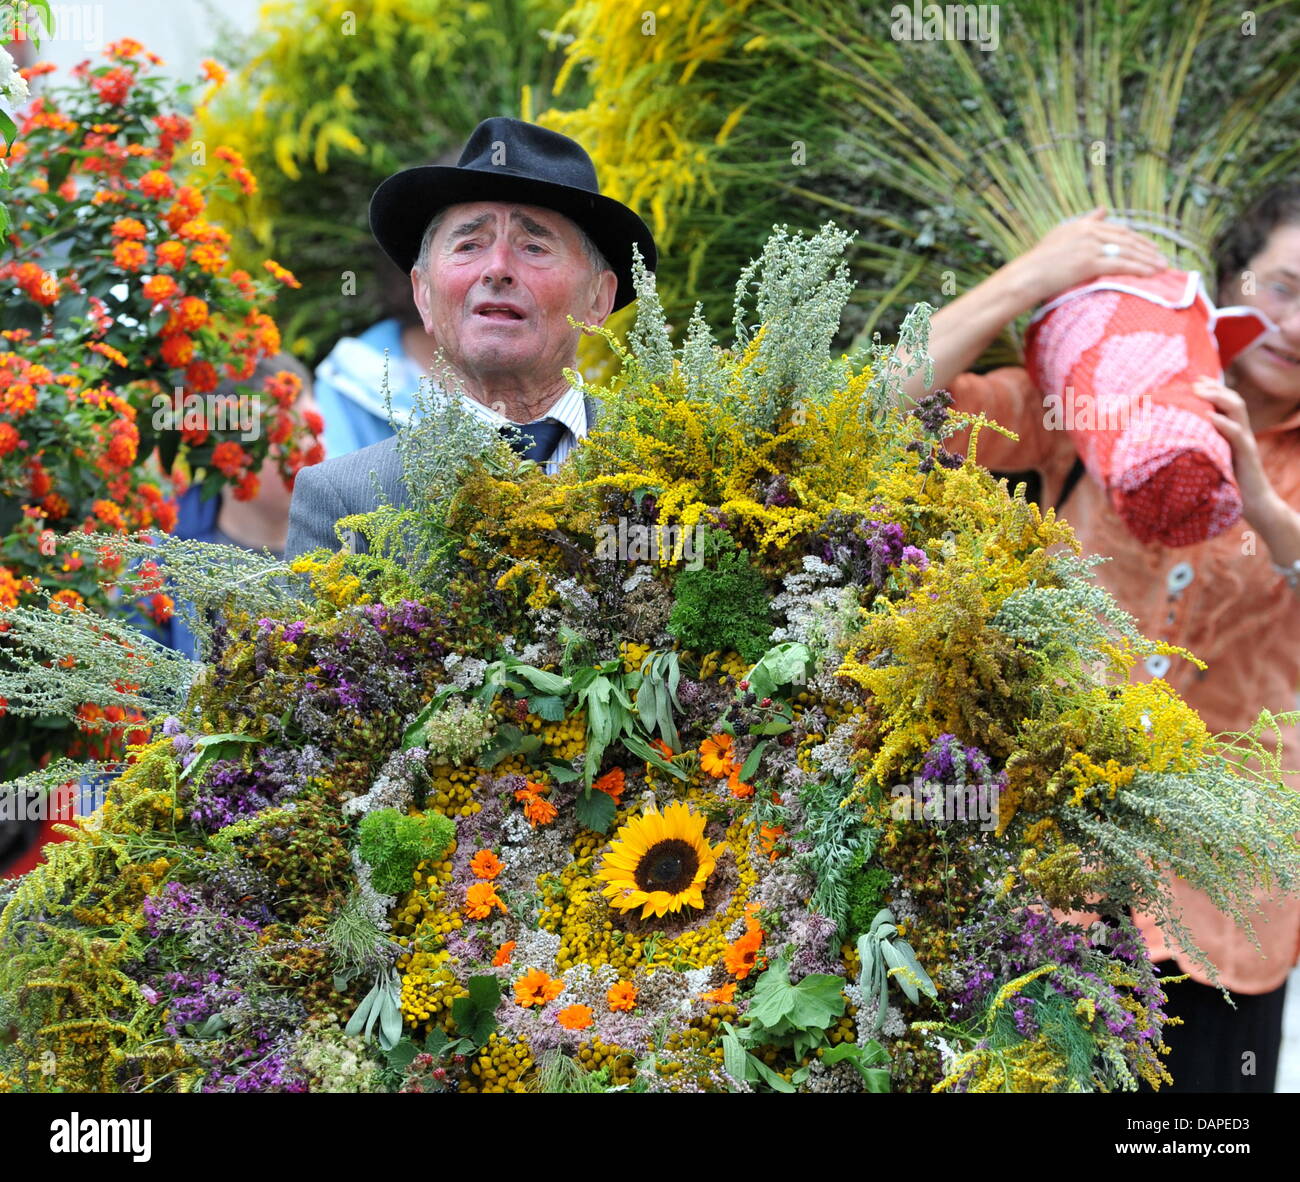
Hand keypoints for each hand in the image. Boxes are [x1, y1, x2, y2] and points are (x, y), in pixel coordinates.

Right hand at [1007, 208, 1166, 306]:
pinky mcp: (1090, 262)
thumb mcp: (1061, 234)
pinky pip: (1120, 265)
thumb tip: (1102, 209)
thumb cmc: (1039, 261)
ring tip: (1162, 268)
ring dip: (1147, 260)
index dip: (1138, 240)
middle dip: (1148, 250)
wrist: (1027, 276)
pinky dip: (1138, 269)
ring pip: (1127, 252)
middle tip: (1163, 259)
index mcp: (1084, 225)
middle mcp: (1090, 232)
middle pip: (1127, 240)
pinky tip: (1150, 274)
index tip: (1151, 248)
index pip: (1119, 230)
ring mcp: (1090, 246)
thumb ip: (1085, 221)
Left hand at [1195, 376, 1279, 526]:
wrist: (1256, 506)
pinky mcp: (1246, 456)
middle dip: (1214, 388)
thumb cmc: (1229, 486)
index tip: (1193, 380)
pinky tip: (1212, 418)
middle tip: (1194, 382)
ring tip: (1200, 392)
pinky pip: (1237, 435)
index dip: (1212, 389)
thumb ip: (1202, 449)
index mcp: (1233, 433)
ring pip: (1237, 411)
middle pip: (1233, 400)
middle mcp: (1240, 433)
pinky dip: (1225, 425)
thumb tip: (1172, 444)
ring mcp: (1245, 443)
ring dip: (1218, 399)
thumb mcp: (1213, 462)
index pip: (1226, 403)